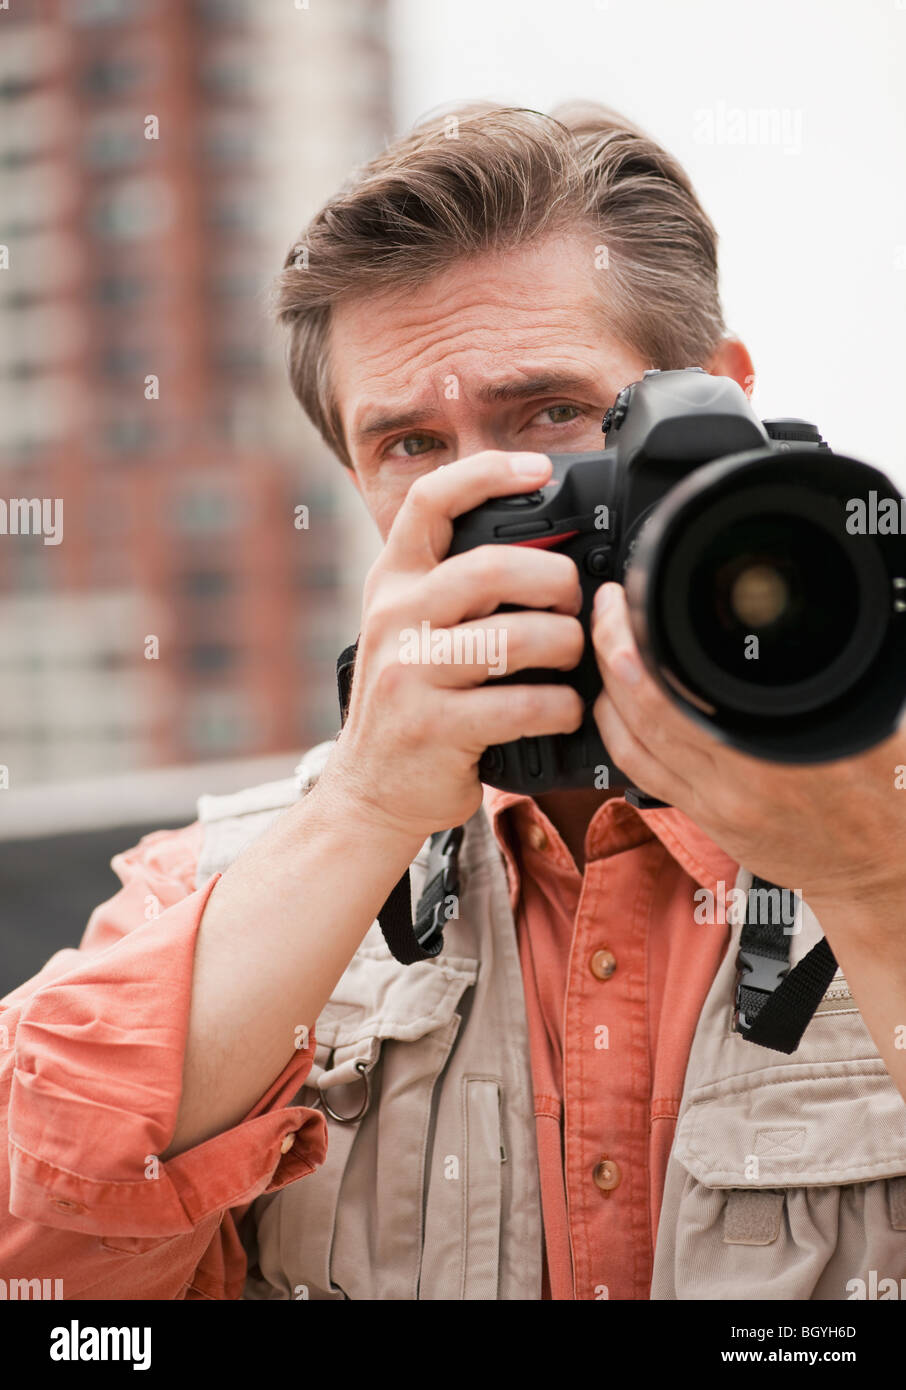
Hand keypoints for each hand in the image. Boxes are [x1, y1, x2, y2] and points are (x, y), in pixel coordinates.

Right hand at [322, 450, 584, 841]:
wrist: (370, 790)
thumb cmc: (412, 702)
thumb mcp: (411, 629)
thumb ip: (456, 586)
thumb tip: (549, 548)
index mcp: (393, 582)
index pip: (430, 502)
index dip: (487, 474)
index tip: (538, 470)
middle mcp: (395, 618)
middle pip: (491, 567)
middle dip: (555, 581)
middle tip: (573, 604)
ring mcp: (410, 673)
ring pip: (516, 638)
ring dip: (566, 647)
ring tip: (572, 660)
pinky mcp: (434, 727)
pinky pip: (522, 704)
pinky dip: (560, 706)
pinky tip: (562, 709)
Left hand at [590, 581, 905, 908]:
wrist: (881, 872)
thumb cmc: (885, 800)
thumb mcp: (870, 728)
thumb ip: (824, 684)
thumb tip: (793, 630)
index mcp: (768, 756)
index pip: (670, 695)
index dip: (635, 644)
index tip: (627, 603)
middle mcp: (731, 781)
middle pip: (640, 711)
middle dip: (612, 651)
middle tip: (606, 609)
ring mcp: (713, 803)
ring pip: (630, 742)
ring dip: (606, 690)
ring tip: (604, 646)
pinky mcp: (705, 817)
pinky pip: (641, 773)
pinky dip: (617, 732)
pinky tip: (614, 703)